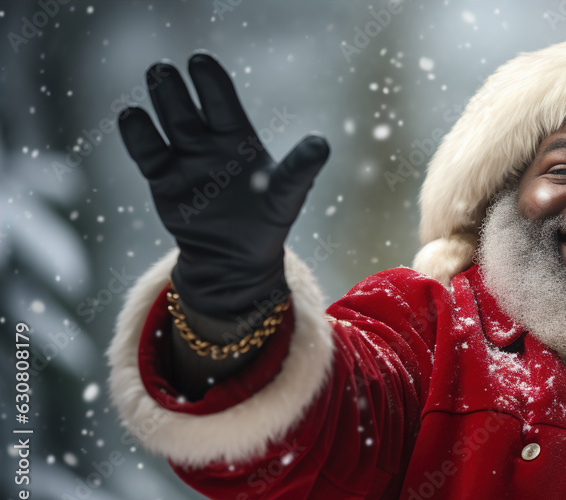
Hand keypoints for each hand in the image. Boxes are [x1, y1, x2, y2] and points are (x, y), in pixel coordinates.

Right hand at [119, 52, 329, 318]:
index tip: (199, 61)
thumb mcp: (287, 194)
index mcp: (237, 138)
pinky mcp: (163, 181)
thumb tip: (321, 144)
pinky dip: (138, 135)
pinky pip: (147, 153)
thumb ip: (300, 168)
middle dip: (175, 88)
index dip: (211, 82)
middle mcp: (207, 142)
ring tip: (154, 77)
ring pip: (168, 124)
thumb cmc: (267, 221)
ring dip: (160, 101)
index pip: (222, 103)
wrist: (236, 258)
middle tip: (163, 68)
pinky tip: (131, 116)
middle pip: (188, 108)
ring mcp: (184, 160)